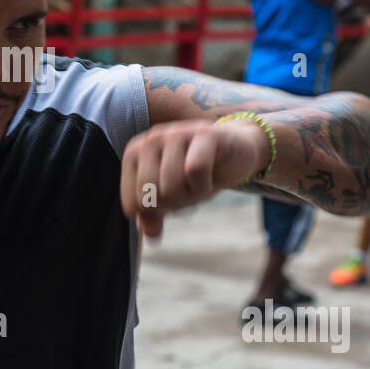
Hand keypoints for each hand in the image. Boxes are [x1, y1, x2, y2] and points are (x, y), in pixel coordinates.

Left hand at [120, 117, 268, 240]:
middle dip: (174, 205)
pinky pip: (195, 171)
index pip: (131, 204)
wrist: (238, 149)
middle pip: (150, 197)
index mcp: (134, 153)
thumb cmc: (198, 172)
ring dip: (191, 197)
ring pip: (171, 187)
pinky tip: (211, 177)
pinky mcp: (204, 134)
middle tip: (189, 189)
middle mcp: (150, 140)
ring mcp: (176, 133)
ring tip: (200, 182)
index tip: (171, 198)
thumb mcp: (172, 195)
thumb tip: (149, 234)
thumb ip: (153, 214)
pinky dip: (204, 186)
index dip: (155, 213)